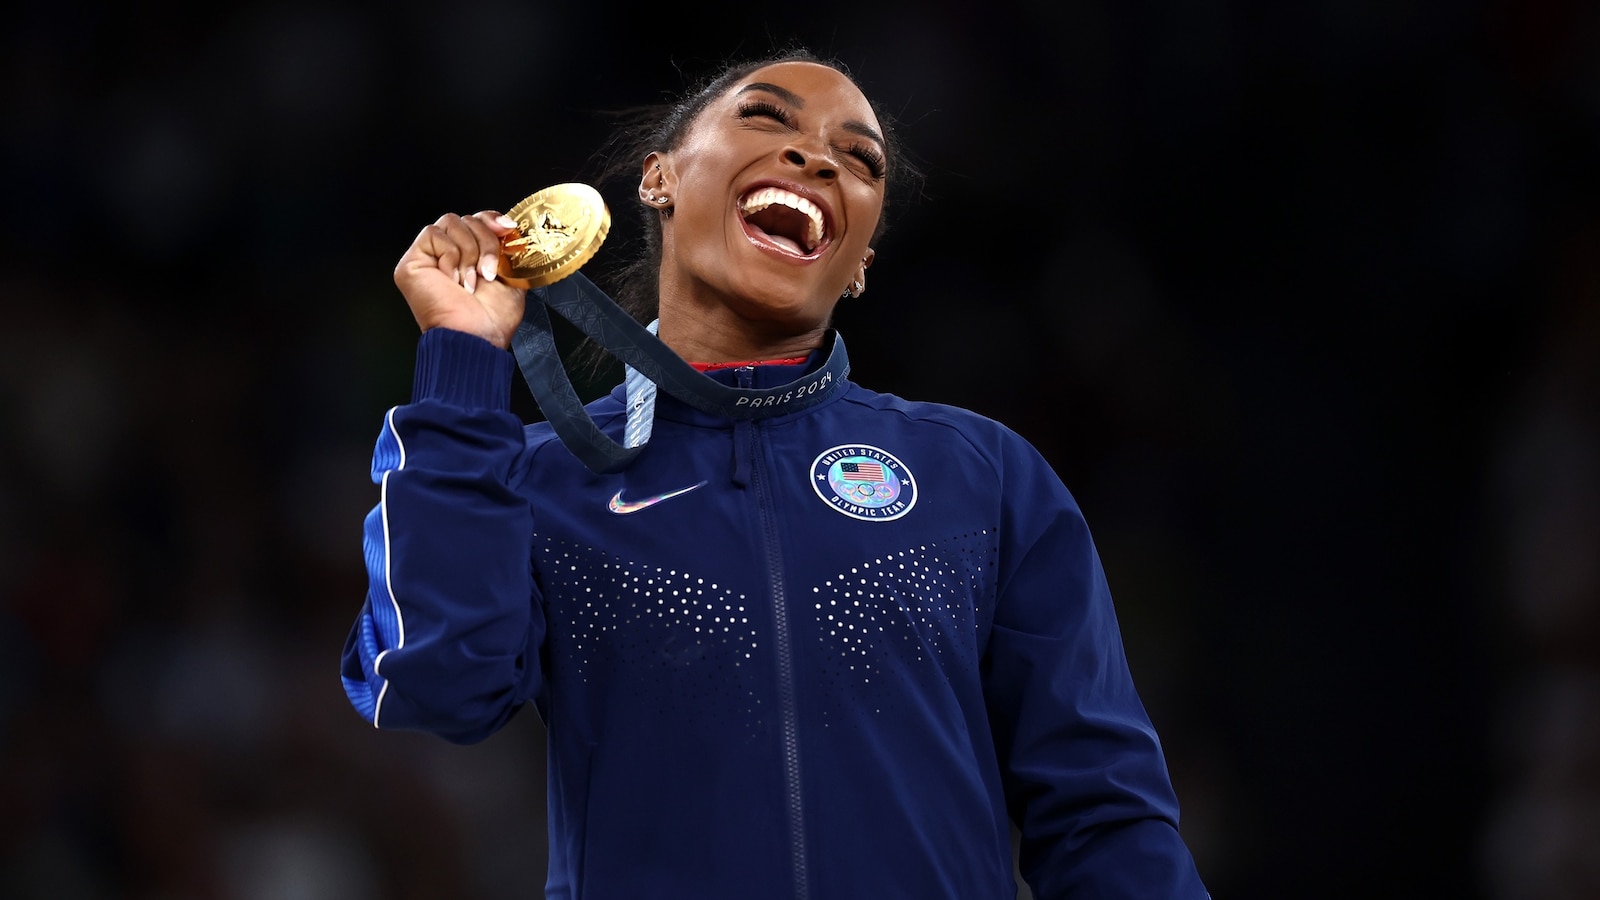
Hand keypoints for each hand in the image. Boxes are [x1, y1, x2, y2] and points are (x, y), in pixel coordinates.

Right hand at [394, 211, 525, 349]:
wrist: (476, 336)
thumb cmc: (491, 319)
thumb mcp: (512, 278)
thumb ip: (509, 252)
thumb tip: (512, 230)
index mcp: (470, 257)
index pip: (476, 220)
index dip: (491, 219)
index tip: (507, 229)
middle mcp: (448, 255)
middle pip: (467, 219)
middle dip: (485, 242)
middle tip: (489, 271)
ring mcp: (428, 257)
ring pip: (451, 222)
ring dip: (469, 252)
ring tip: (470, 281)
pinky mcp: (412, 261)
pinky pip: (433, 234)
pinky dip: (450, 255)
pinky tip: (452, 279)